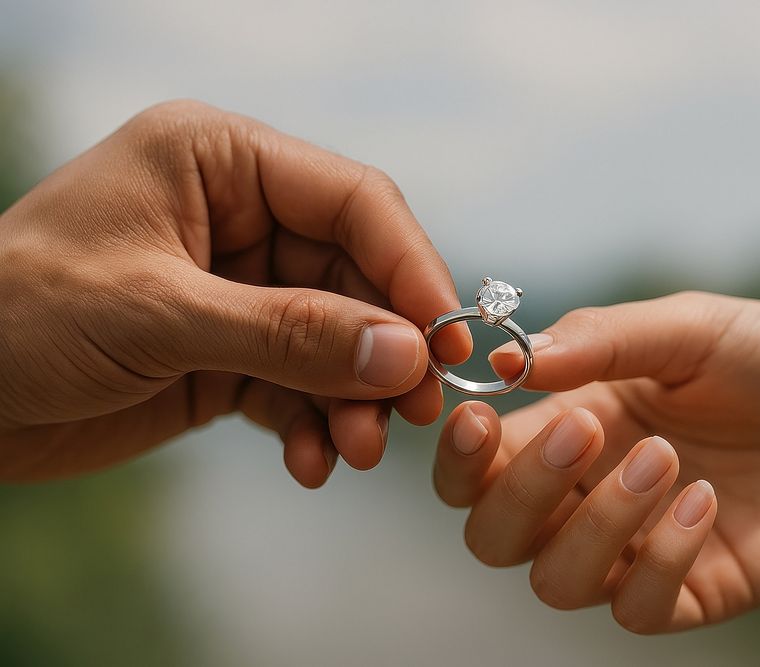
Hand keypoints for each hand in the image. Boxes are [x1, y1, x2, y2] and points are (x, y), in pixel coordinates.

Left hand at [0, 100, 469, 484]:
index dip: (409, 268)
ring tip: (356, 451)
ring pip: (334, 338)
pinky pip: (297, 385)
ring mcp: (237, 289)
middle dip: (383, 349)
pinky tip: (310, 462)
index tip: (445, 338)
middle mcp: (238, 216)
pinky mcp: (227, 353)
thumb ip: (287, 333)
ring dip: (353, 398)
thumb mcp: (156, 315)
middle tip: (411, 411)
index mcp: (220, 161)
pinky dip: (313, 424)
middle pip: (354, 276)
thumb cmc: (15, 318)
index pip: (351, 201)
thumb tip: (404, 353)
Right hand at [433, 292, 759, 632]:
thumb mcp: (688, 328)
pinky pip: (636, 609)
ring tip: (666, 458)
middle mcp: (589, 493)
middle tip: (590, 431)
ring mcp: (638, 548)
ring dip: (596, 523)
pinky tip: (706, 502)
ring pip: (555, 580)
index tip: (477, 418)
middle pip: (493, 535)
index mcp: (571, 425)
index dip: (457, 458)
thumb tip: (509, 363)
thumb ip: (601, 340)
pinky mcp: (693, 591)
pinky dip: (660, 558)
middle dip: (521, 489)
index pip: (476, 467)